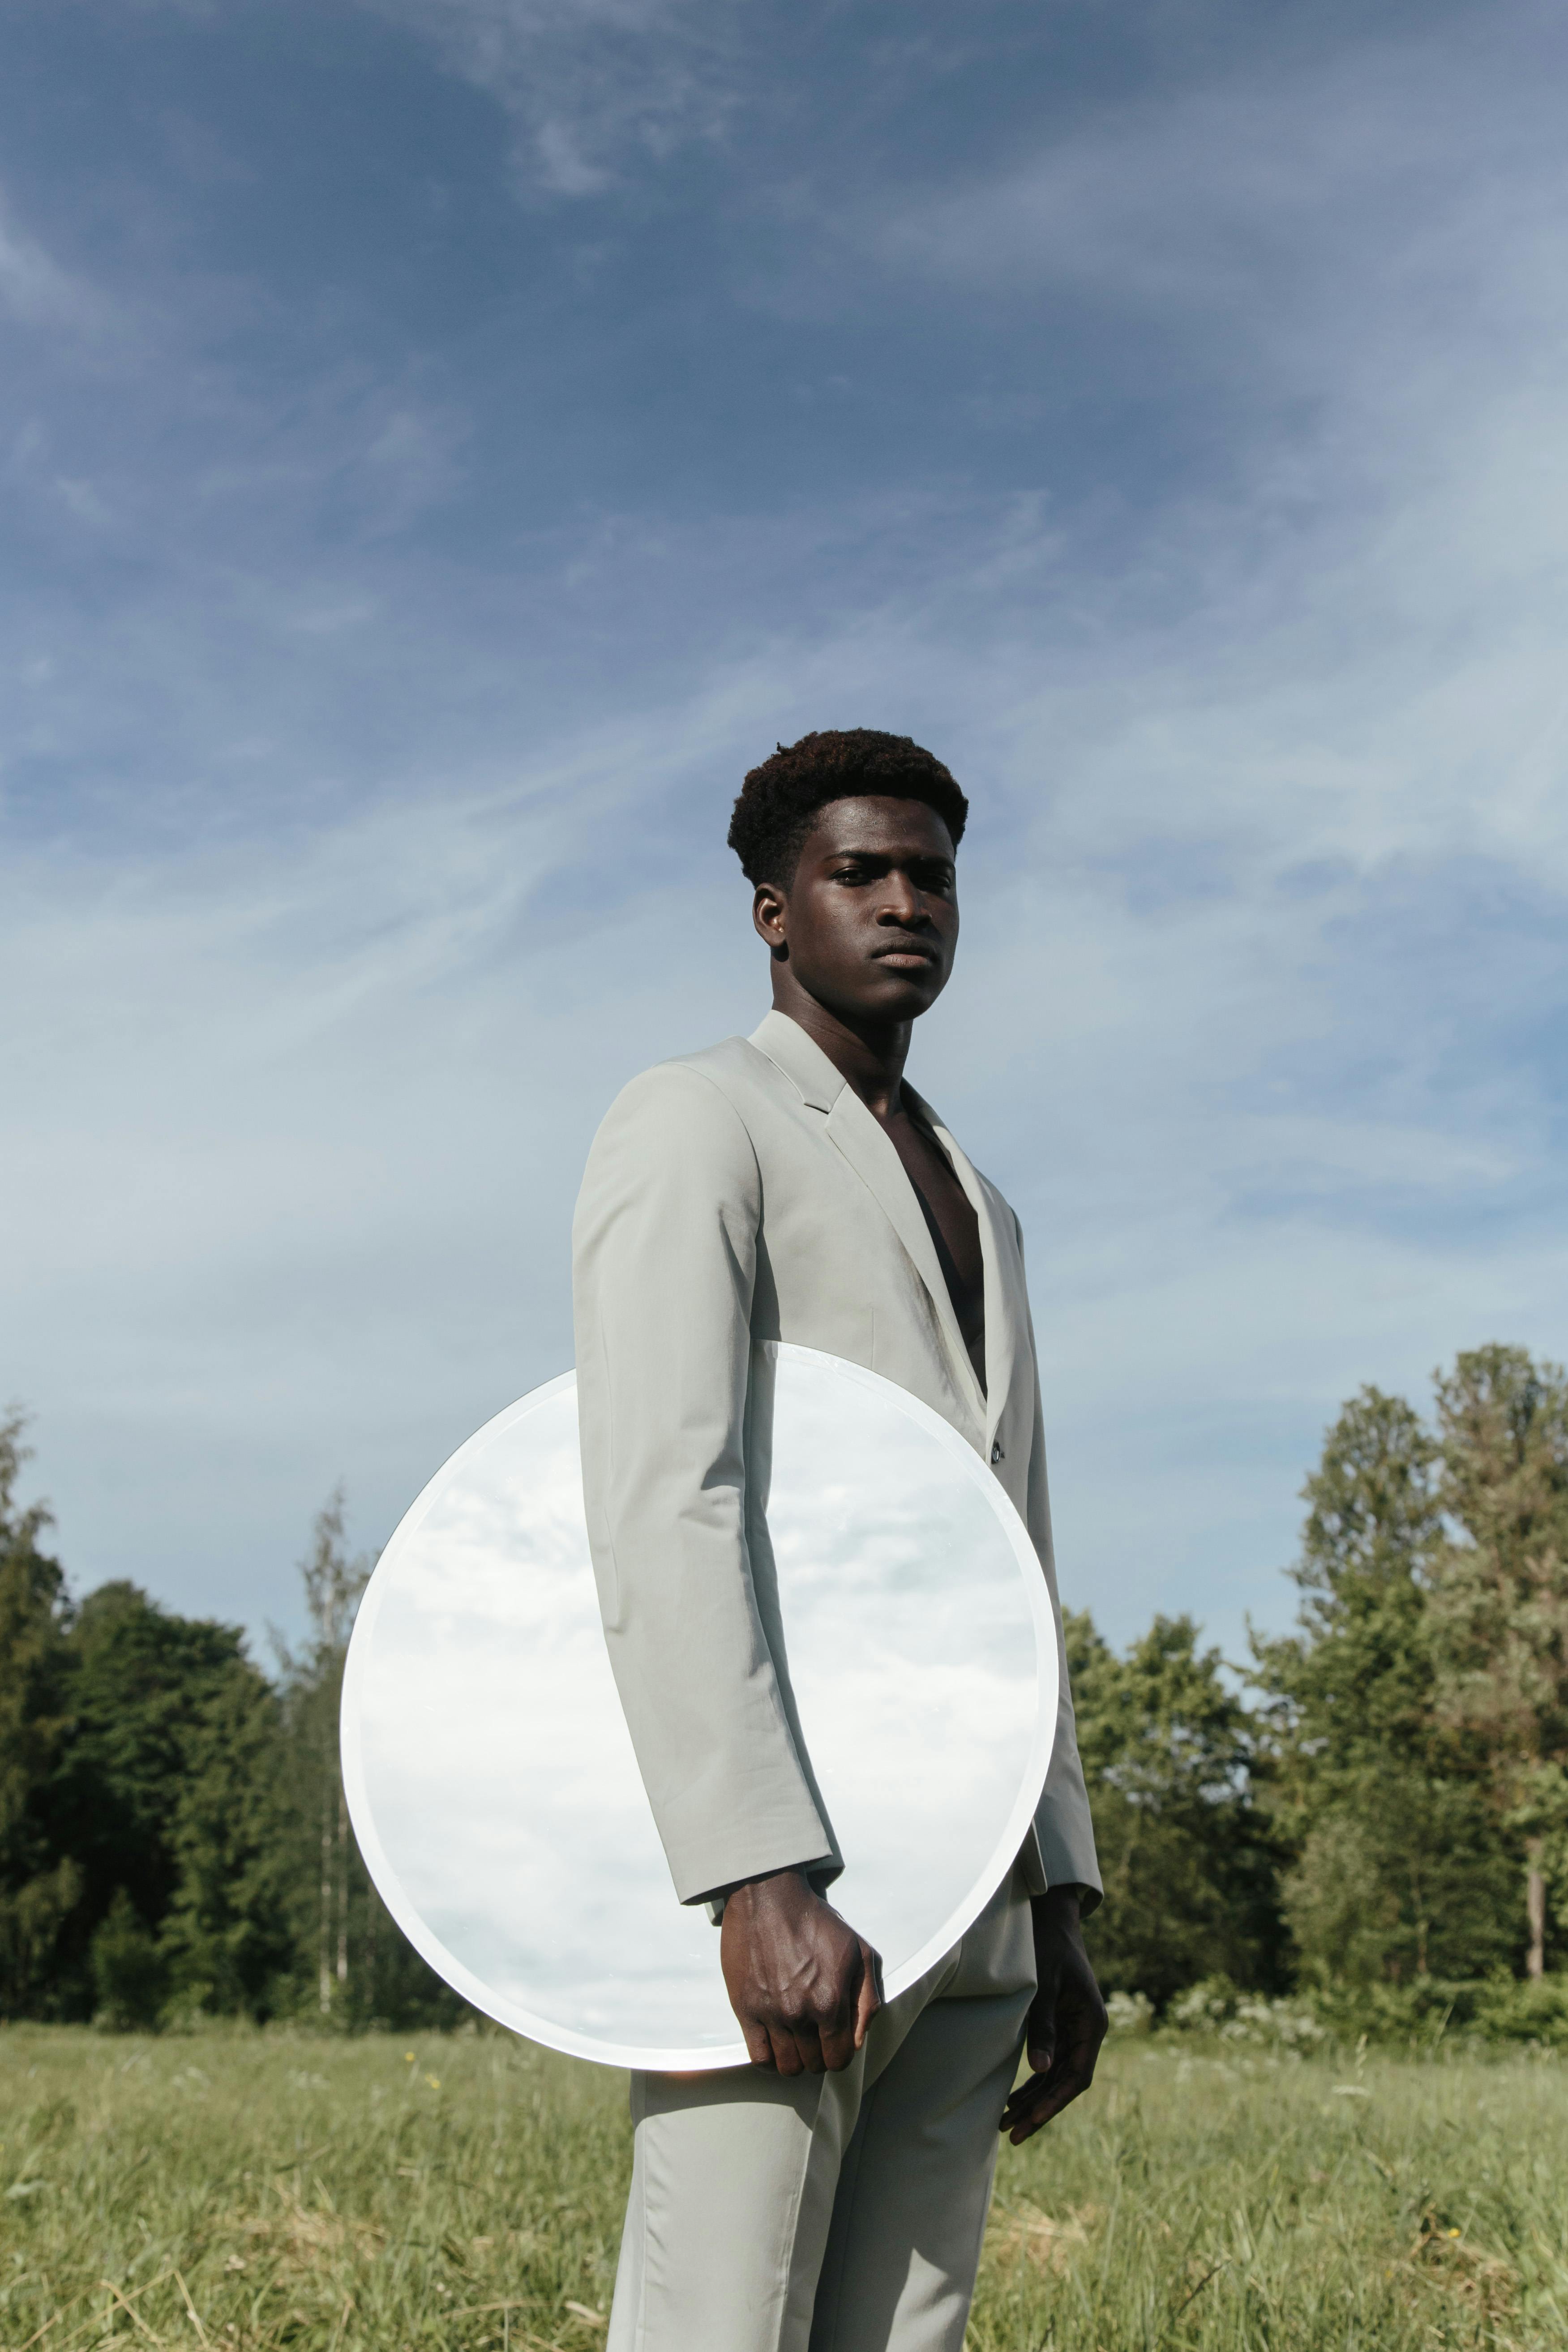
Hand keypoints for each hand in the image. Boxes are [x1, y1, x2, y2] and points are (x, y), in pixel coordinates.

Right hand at [720, 1867, 882, 2073]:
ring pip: (787, 2067)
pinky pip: (758, 2057)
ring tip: (796, 2038)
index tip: (835, 2041)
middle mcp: (800, 2013)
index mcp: (831, 2001)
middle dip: (819, 2053)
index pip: (840, 2058)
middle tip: (816, 2033)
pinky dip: (769, 2057)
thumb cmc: (815, 1922)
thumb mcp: (858, 1951)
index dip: (840, 2053)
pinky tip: (775, 2041)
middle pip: (814, 2064)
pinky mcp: (744, 2009)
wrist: (768, 1896)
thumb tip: (859, 2039)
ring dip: (795, 2058)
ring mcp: (770, 2013)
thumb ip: (867, 1999)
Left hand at [998, 1886, 1106, 2144]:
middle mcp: (1087, 2033)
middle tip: (1011, 2134)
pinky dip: (1033, 2083)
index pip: (1077, 2077)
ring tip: (1006, 2124)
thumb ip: (1043, 2026)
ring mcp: (1076, 2032)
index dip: (1054, 2103)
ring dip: (1034, 2101)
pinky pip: (1050, 2064)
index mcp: (1092, 2024)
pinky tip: (1013, 2099)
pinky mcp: (1062, 2028)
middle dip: (1040, 2110)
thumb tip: (1039, 2070)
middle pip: (1066, 2083)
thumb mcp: (1044, 1986)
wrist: (1051, 1922)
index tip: (1030, 2122)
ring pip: (1057, 2077)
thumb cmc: (1047, 1948)